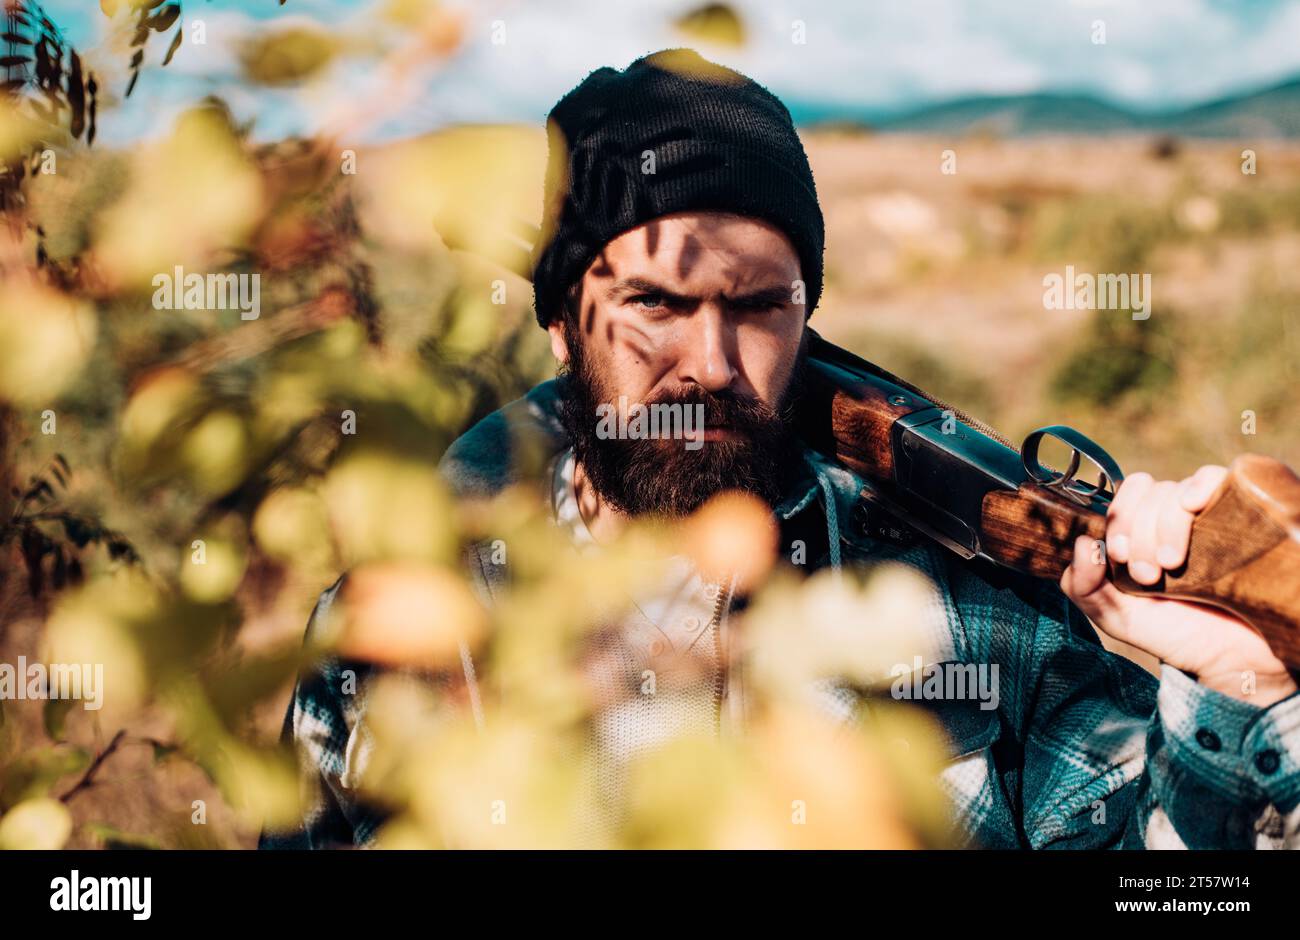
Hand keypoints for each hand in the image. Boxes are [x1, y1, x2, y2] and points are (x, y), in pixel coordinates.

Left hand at [1060, 465, 1297, 706]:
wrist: (1231, 656)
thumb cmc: (1174, 632)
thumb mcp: (1116, 616)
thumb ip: (1083, 587)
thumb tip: (1082, 543)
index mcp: (1138, 534)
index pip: (1119, 501)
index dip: (1116, 523)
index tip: (1121, 558)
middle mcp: (1168, 519)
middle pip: (1143, 494)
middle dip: (1138, 534)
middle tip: (1147, 575)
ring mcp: (1201, 514)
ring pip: (1171, 491)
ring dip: (1165, 527)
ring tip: (1172, 566)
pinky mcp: (1234, 512)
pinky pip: (1213, 477)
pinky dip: (1198, 485)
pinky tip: (1193, 505)